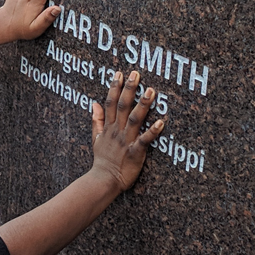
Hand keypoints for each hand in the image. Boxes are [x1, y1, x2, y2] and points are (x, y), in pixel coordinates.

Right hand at [90, 71, 164, 191]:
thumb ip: (97, 120)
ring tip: (151, 91)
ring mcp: (126, 141)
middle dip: (129, 89)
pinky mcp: (135, 152)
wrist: (104, 180)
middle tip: (136, 74)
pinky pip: (144, 140)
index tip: (119, 74)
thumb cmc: (102, 160)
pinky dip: (152, 131)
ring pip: (134, 119)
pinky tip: (161, 122)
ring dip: (142, 105)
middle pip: (122, 106)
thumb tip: (94, 104)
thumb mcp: (96, 138)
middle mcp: (117, 131)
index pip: (110, 103)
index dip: (114, 87)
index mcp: (109, 127)